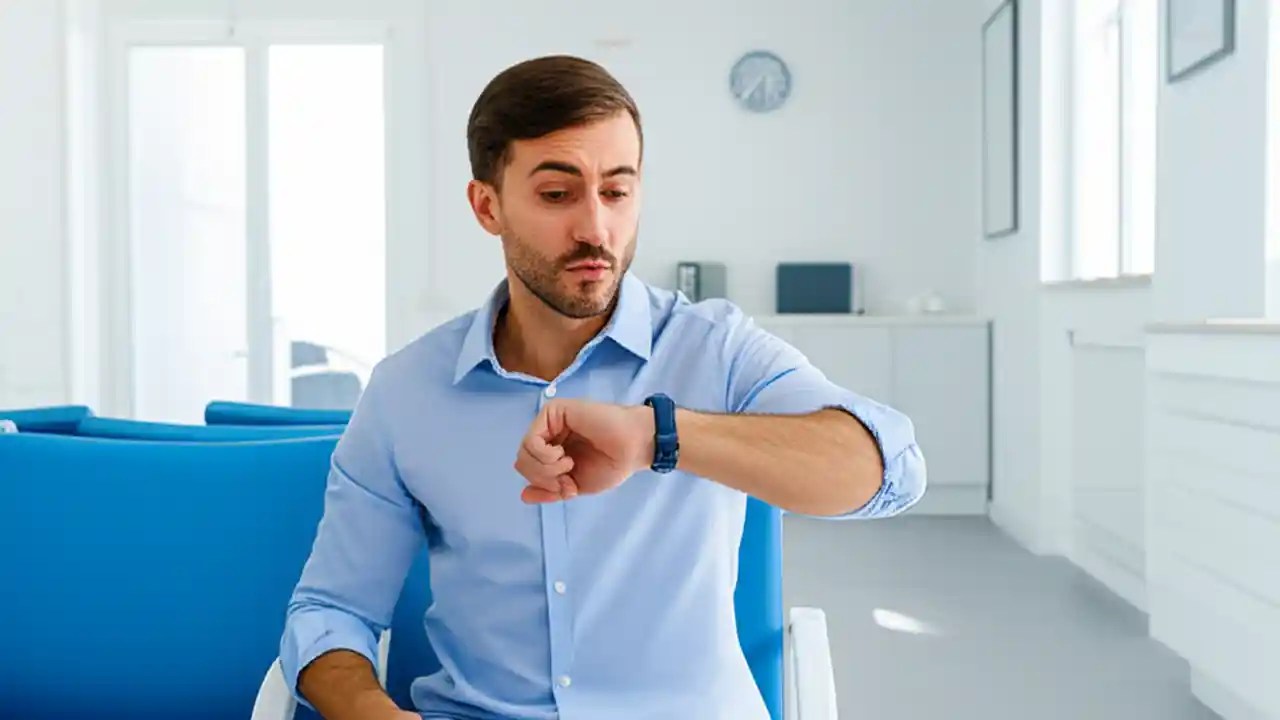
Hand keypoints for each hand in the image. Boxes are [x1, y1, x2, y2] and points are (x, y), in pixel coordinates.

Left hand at [514, 398, 654, 502]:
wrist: (631, 448)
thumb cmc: (610, 464)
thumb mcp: (575, 486)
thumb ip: (550, 490)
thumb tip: (523, 496)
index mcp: (552, 450)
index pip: (529, 470)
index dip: (545, 486)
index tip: (570, 488)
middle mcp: (548, 434)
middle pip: (523, 462)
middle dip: (544, 479)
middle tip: (567, 478)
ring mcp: (549, 422)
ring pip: (524, 453)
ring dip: (545, 469)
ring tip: (569, 464)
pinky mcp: (553, 412)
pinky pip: (531, 441)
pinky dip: (545, 456)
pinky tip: (563, 454)